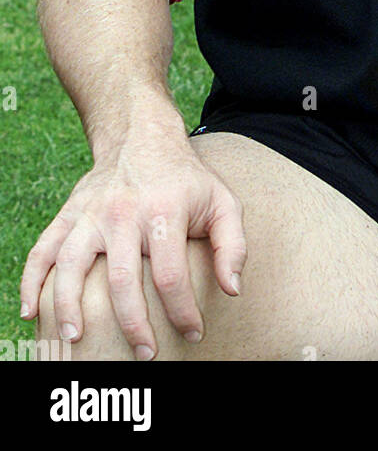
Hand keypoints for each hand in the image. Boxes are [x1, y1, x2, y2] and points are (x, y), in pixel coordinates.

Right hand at [20, 133, 246, 359]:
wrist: (144, 137)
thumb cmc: (187, 181)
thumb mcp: (222, 201)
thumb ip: (232, 245)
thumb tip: (232, 289)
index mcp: (165, 211)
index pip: (171, 275)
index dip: (182, 312)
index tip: (193, 333)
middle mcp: (124, 212)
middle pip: (122, 278)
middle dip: (133, 323)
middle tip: (145, 353)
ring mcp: (92, 213)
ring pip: (72, 264)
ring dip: (69, 305)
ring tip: (76, 339)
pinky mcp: (70, 213)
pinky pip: (42, 248)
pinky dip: (31, 280)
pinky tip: (32, 311)